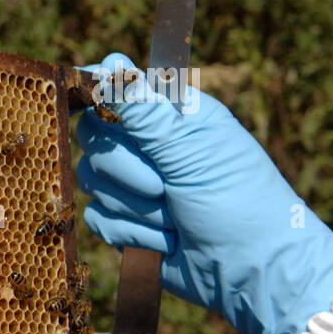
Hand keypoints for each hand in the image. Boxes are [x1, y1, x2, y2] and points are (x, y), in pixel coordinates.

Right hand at [76, 52, 332, 333]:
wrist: (247, 271)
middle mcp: (148, 145)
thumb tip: (108, 62)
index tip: (85, 102)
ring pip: (91, 180)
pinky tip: (164, 240)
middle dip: (123, 169)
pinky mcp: (124, 220)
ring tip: (173, 218)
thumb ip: (144, 111)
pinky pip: (97, 217)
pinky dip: (130, 232)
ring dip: (134, 207)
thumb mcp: (192, 151)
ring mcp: (132, 184)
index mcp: (172, 116)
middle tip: (161, 186)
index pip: (118, 88)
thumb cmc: (236, 202)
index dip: (98, 94)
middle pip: (94, 136)